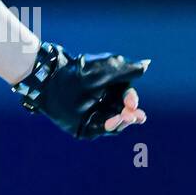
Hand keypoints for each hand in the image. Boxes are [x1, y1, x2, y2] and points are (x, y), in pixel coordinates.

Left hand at [15, 44, 150, 139]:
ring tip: (124, 118)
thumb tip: (146, 64)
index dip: (131, 99)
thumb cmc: (75, 73)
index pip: (127, 97)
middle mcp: (105, 103)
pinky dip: (108, 127)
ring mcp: (95, 115)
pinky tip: (112, 122)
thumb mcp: (102, 69)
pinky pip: (101, 130)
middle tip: (134, 115)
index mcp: (111, 88)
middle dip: (132, 115)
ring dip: (122, 122)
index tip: (131, 101)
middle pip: (125, 113)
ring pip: (115, 123)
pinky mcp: (86, 127)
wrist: (48, 82)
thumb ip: (124, 69)